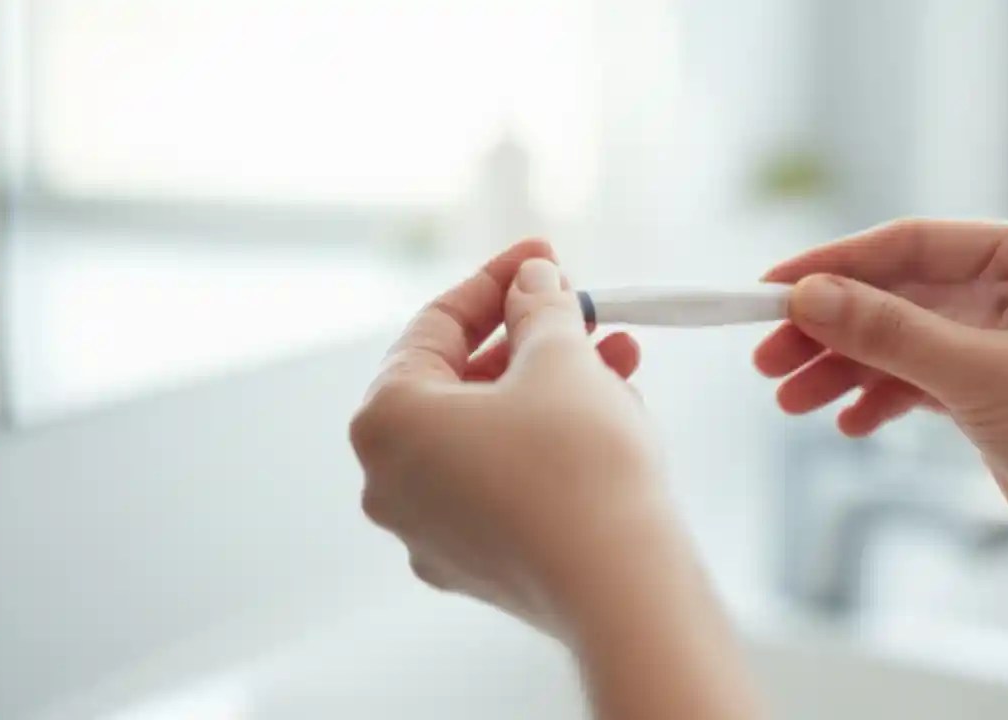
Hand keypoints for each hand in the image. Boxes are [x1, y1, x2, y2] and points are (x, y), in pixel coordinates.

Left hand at [351, 240, 761, 718]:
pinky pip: (505, 481)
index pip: (435, 325)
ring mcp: (430, 530)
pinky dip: (547, 443)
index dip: (497, 280)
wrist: (621, 588)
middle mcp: (390, 479)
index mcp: (386, 419)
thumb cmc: (578, 465)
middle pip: (462, 380)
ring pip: (491, 432)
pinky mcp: (476, 563)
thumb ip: (538, 307)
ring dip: (551, 388)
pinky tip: (609, 419)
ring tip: (620, 361)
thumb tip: (532, 284)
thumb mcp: (559, 357)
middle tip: (586, 310)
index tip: (544, 257)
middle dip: (533, 338)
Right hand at [754, 219, 1007, 613]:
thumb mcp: (981, 376)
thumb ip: (890, 332)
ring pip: (897, 342)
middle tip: (767, 359)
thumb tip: (807, 297)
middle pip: (895, 296)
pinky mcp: (988, 392)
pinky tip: (849, 424)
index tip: (771, 288)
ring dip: (843, 369)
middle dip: (830, 329)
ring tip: (789, 401)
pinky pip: (914, 381)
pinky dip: (877, 400)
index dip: (834, 265)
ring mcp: (999, 343)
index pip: (911, 245)